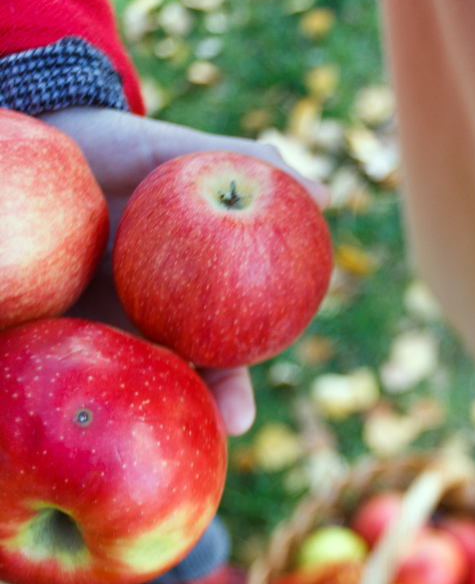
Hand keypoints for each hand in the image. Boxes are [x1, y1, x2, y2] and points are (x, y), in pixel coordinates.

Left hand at [40, 107, 330, 434]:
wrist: (41, 142)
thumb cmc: (120, 150)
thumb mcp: (180, 154)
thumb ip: (247, 167)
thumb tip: (325, 192)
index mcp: (181, 303)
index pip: (213, 359)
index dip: (228, 391)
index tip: (237, 417)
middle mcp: (138, 325)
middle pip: (166, 386)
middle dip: (179, 421)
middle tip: (181, 442)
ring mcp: (88, 325)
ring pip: (113, 379)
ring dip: (122, 409)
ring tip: (126, 430)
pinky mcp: (40, 322)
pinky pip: (51, 355)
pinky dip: (58, 377)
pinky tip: (61, 393)